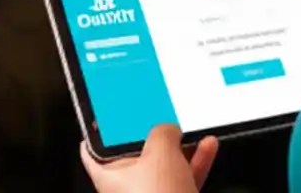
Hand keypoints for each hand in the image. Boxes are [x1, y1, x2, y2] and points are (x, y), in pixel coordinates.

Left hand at [80, 125, 216, 192]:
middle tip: (162, 117)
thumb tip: (169, 129)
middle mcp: (126, 188)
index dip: (102, 130)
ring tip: (192, 129)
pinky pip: (183, 179)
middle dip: (152, 135)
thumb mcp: (160, 151)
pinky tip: (207, 148)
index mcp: (109, 174)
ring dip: (180, 147)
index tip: (111, 115)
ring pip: (164, 166)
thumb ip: (162, 132)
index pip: (93, 149)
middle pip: (136, 154)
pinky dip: (195, 163)